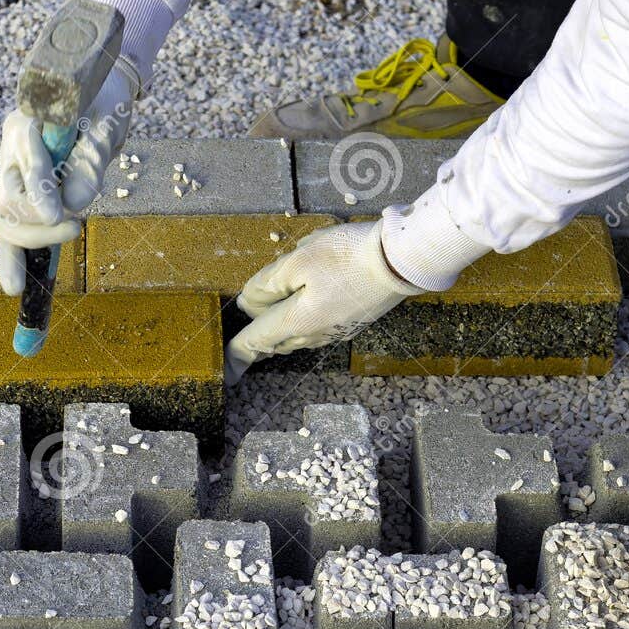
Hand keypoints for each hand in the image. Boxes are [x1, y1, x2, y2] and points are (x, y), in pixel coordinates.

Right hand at [0, 62, 135, 295]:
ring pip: (2, 217)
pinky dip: (11, 258)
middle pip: (8, 198)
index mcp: (24, 121)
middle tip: (75, 229)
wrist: (97, 100)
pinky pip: (8, 229)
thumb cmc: (102, 106)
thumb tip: (75, 203)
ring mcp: (8, 174)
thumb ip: (90, 159)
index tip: (59, 215)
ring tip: (69, 236)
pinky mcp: (17, 195)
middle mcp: (8, 150)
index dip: (40, 189)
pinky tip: (15, 286)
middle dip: (38, 223)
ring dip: (32, 239)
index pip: (24, 159)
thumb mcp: (105, 126)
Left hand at [225, 219, 425, 382]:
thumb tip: (247, 303)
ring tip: (266, 323)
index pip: (254, 342)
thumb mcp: (299, 260)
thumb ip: (267, 284)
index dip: (234, 357)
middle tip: (239, 347)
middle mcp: (315, 334)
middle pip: (274, 341)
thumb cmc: (348, 256)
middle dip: (256, 341)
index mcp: (296, 321)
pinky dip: (302, 322)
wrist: (404, 261)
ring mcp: (336, 331)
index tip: (224, 372)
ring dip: (279, 330)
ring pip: (296, 336)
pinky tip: (305, 306)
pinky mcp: (352, 322)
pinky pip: (317, 328)